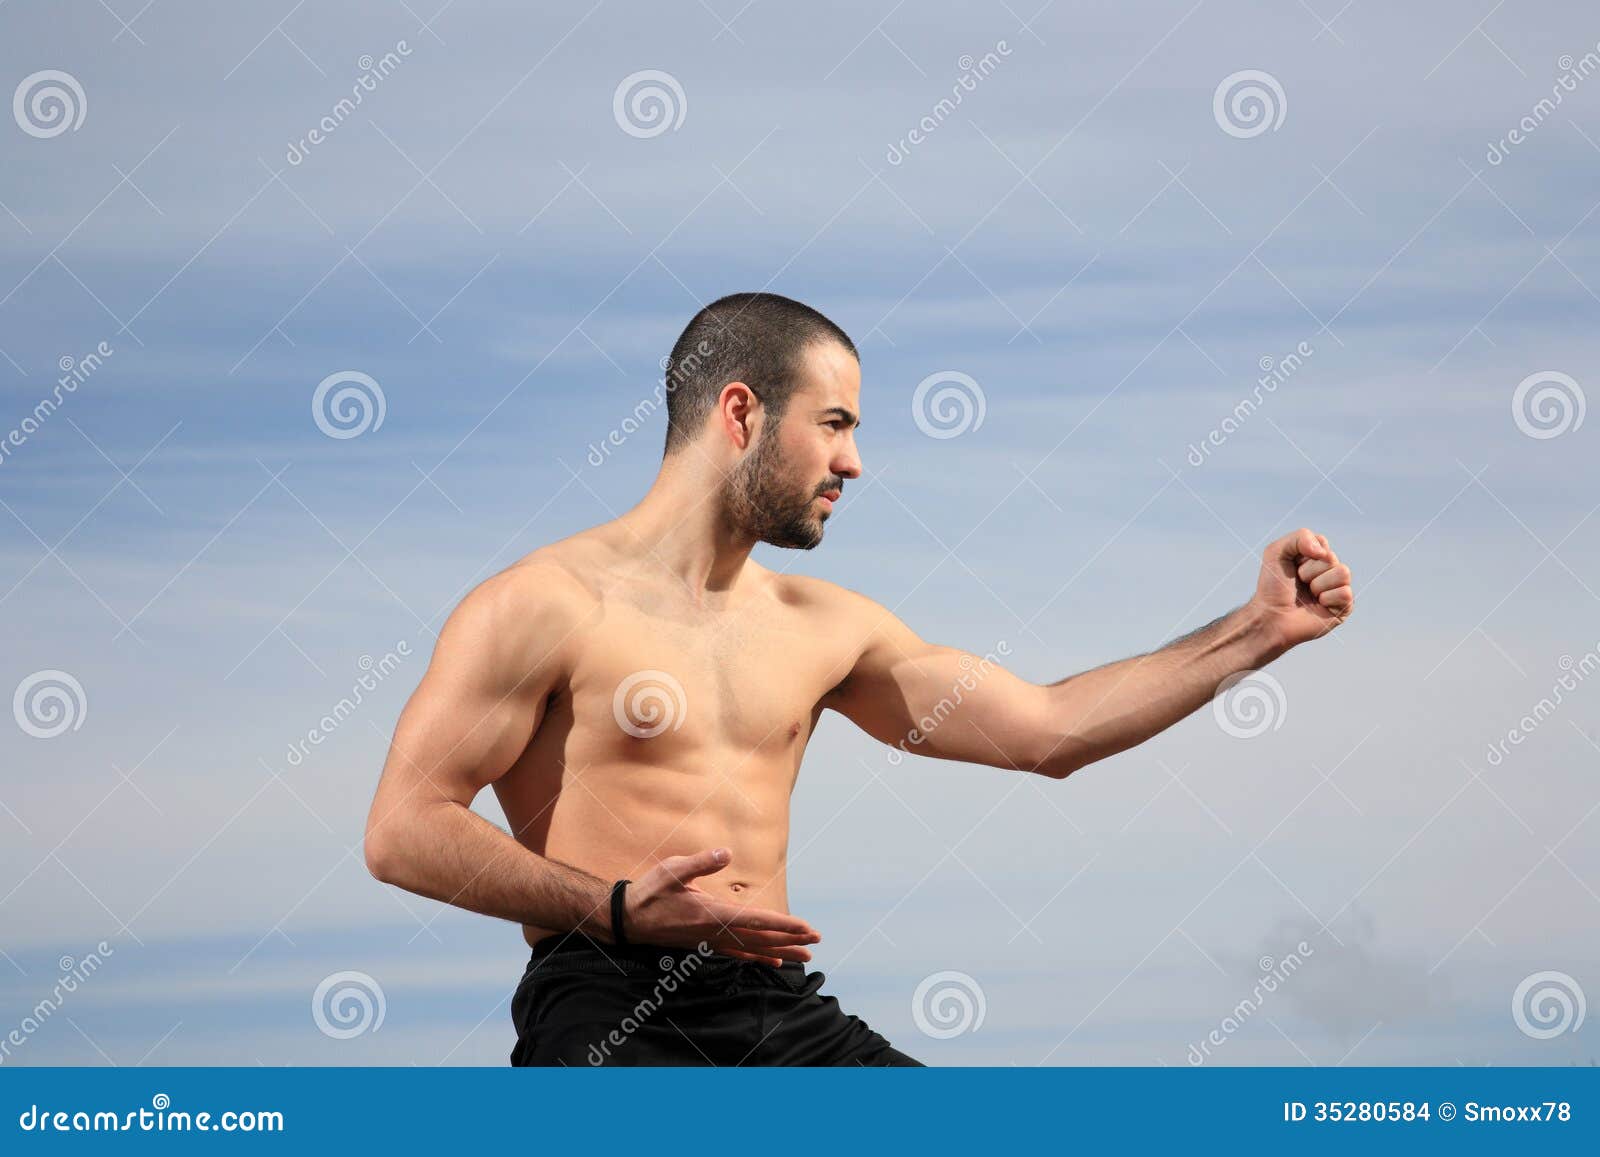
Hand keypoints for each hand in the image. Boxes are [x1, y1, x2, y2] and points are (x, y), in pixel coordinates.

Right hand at [622, 848, 820, 967]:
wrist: (628, 919)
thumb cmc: (650, 892)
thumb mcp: (672, 870)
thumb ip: (700, 862)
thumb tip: (726, 852)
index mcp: (710, 914)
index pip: (755, 920)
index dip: (783, 924)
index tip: (805, 927)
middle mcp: (714, 932)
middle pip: (760, 938)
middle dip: (790, 939)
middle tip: (816, 939)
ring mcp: (711, 942)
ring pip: (753, 949)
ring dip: (780, 951)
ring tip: (805, 956)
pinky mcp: (706, 945)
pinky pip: (739, 953)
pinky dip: (759, 956)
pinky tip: (773, 961)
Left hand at [1251, 527, 1353, 648]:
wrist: (1271, 616)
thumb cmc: (1272, 586)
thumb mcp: (1276, 552)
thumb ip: (1299, 537)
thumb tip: (1323, 551)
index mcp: (1315, 558)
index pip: (1322, 543)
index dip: (1304, 554)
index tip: (1292, 567)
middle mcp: (1328, 571)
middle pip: (1331, 558)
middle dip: (1309, 571)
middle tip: (1299, 583)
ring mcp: (1337, 588)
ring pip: (1343, 573)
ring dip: (1319, 584)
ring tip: (1309, 594)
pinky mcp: (1344, 607)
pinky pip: (1345, 593)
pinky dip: (1327, 599)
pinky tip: (1318, 606)